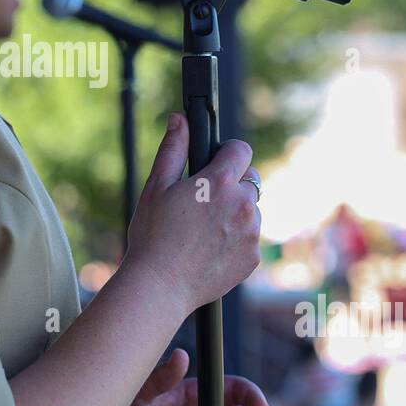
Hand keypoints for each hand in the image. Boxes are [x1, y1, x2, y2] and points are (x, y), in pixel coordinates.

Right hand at [123, 112, 261, 312]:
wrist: (160, 286)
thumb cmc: (152, 235)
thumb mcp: (157, 186)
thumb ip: (173, 149)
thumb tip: (179, 119)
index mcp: (220, 182)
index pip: (241, 150)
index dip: (228, 152)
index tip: (216, 162)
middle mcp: (243, 204)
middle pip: (248, 181)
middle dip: (231, 186)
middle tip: (202, 204)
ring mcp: (251, 232)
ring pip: (250, 211)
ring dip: (234, 214)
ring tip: (202, 231)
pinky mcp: (253, 257)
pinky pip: (249, 238)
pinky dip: (236, 239)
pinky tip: (210, 249)